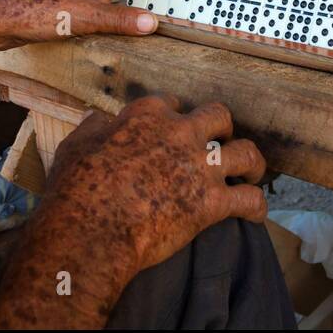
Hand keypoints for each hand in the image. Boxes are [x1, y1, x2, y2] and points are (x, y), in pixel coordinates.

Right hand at [46, 96, 267, 271]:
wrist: (91, 229)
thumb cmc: (76, 189)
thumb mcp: (76, 145)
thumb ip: (93, 127)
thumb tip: (98, 118)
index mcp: (148, 115)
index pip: (173, 103)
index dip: (175, 116)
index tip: (173, 129)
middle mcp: (180, 133)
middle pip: (219, 116)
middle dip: (222, 128)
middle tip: (218, 143)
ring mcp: (200, 167)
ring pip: (246, 152)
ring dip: (252, 163)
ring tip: (252, 173)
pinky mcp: (212, 203)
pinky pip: (249, 200)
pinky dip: (256, 207)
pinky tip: (255, 213)